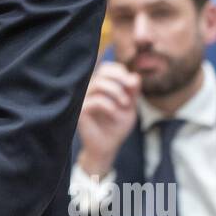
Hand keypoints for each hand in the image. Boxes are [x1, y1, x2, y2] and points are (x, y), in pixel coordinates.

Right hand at [76, 61, 140, 176]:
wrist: (107, 147)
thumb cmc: (116, 126)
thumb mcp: (129, 107)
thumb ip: (132, 92)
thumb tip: (135, 76)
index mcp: (100, 86)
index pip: (108, 68)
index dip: (121, 72)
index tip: (133, 86)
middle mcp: (89, 89)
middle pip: (102, 71)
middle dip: (120, 78)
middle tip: (131, 90)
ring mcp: (83, 99)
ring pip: (98, 84)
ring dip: (116, 91)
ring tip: (125, 104)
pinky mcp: (80, 111)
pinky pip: (95, 101)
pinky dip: (109, 105)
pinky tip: (115, 113)